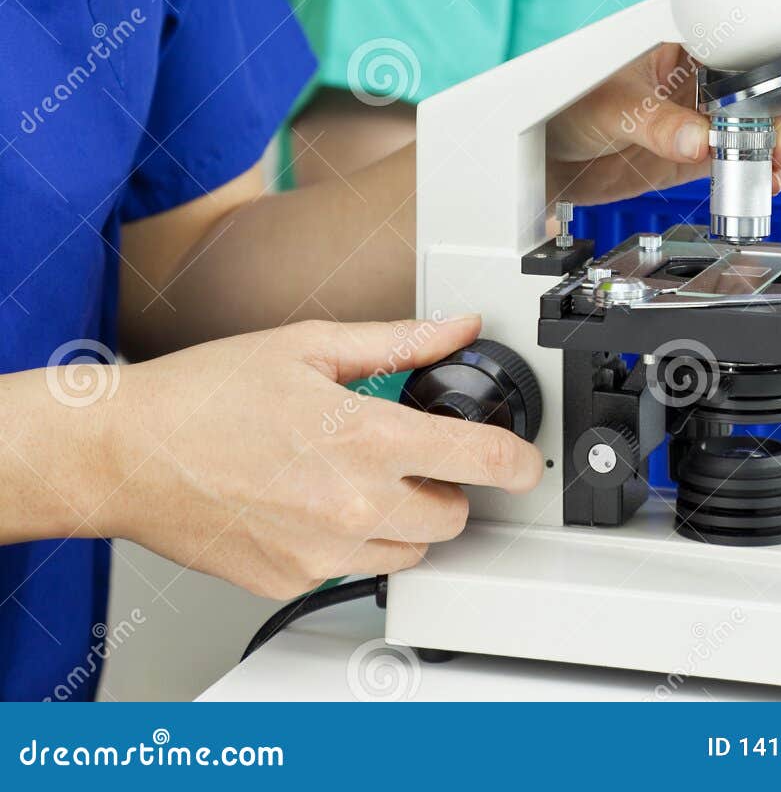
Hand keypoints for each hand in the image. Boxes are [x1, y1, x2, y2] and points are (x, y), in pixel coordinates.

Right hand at [98, 314, 540, 596]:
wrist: (129, 452)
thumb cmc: (206, 393)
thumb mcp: (309, 345)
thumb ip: (398, 341)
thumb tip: (457, 328)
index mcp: (365, 437)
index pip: (480, 461)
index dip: (516, 460)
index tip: (523, 460)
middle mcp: (351, 505)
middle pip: (452, 516)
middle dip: (446, 485)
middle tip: (413, 455)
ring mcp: (321, 553)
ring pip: (408, 550)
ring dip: (402, 519)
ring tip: (356, 478)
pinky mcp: (290, 581)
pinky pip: (349, 571)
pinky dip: (347, 544)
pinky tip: (310, 503)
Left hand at [546, 41, 780, 205]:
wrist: (540, 153)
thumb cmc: (563, 104)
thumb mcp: (615, 107)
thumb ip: (658, 125)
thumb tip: (699, 140)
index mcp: (680, 56)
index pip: (736, 67)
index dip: (762, 90)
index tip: (777, 116)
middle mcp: (694, 89)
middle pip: (752, 105)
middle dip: (776, 128)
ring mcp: (693, 125)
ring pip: (750, 136)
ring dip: (775, 154)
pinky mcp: (687, 159)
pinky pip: (732, 165)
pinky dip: (758, 174)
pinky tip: (776, 184)